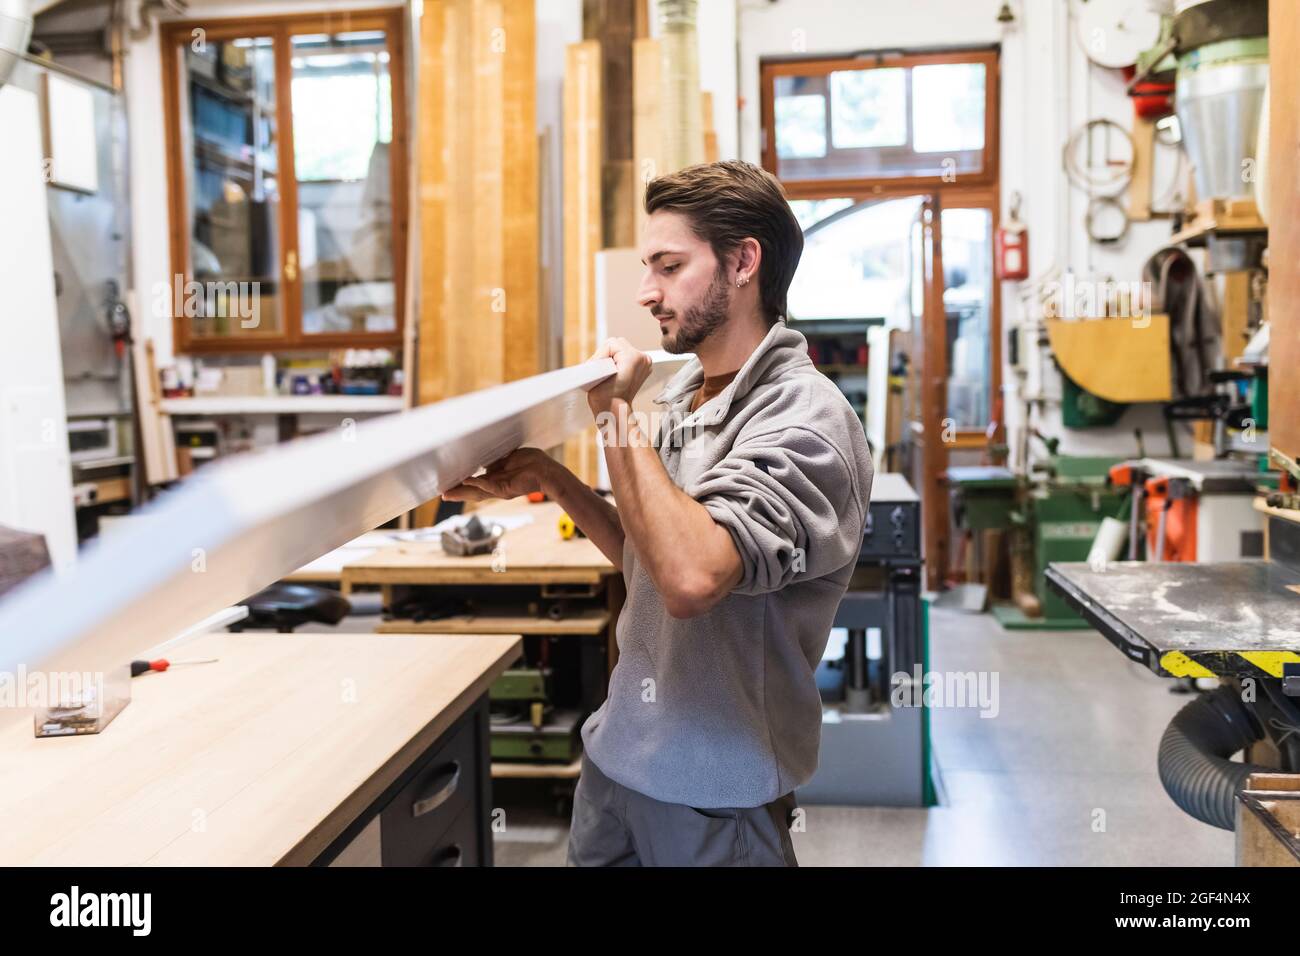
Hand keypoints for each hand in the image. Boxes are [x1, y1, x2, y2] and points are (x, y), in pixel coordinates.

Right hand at [442, 448, 562, 502]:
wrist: (547, 472)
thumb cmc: (533, 462)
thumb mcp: (510, 458)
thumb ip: (497, 460)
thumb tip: (484, 461)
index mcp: (497, 479)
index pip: (477, 483)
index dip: (464, 485)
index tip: (450, 485)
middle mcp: (497, 486)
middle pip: (473, 492)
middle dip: (458, 493)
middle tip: (443, 495)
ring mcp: (500, 489)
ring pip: (477, 492)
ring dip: (462, 492)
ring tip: (447, 494)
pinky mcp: (506, 488)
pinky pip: (488, 486)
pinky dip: (477, 483)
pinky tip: (466, 481)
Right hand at [586, 338, 651, 415]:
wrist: (616, 412)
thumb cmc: (605, 399)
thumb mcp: (596, 375)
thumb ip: (599, 359)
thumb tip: (599, 354)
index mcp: (632, 358)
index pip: (610, 344)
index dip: (600, 355)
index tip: (597, 368)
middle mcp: (642, 358)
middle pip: (618, 344)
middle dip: (607, 354)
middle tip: (601, 368)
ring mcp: (645, 363)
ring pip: (622, 349)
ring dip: (613, 356)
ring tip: (608, 370)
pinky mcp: (644, 367)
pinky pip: (628, 356)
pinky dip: (620, 361)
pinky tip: (616, 371)